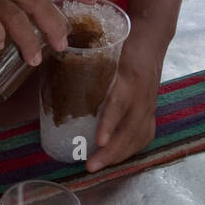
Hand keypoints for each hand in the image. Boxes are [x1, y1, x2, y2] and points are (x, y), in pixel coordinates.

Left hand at [84, 27, 164, 172]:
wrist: (153, 39)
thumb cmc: (124, 42)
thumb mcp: (106, 44)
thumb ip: (83, 55)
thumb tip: (51, 58)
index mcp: (129, 76)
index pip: (121, 103)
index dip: (110, 123)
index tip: (99, 141)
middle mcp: (142, 94)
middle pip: (130, 128)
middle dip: (111, 151)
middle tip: (89, 165)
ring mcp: (150, 105)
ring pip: (139, 136)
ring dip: (119, 155)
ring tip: (96, 166)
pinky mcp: (152, 110)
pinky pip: (145, 135)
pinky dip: (130, 150)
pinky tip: (115, 158)